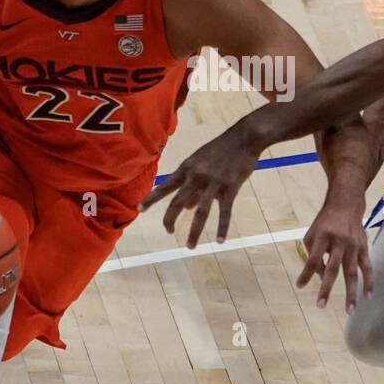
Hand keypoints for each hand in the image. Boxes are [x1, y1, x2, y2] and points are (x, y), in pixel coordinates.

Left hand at [138, 123, 261, 247]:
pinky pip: (225, 211)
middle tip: (168, 232)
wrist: (244, 137)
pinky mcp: (231, 187)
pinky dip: (222, 227)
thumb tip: (187, 208)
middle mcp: (197, 176)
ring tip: (190, 246)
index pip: (165, 186)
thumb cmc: (221, 150)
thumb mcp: (201, 163)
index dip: (151, 199)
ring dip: (194, 231)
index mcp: (187, 168)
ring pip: (200, 211)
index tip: (139, 209)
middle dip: (170, 219)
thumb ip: (193, 185)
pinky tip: (220, 241)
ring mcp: (214, 182)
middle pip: (178, 201)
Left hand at [296, 197, 372, 312]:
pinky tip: (368, 296)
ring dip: (351, 292)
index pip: (313, 259)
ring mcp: (353, 245)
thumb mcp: (312, 233)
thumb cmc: (326, 221)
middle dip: (326, 288)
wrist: (346, 204)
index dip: (306, 273)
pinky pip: (367, 267)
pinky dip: (369, 282)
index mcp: (322, 236)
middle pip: (332, 269)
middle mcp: (338, 241)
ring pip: (352, 272)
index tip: (300, 285)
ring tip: (349, 309)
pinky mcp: (363, 247)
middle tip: (321, 304)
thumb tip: (320, 277)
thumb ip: (313, 254)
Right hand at [364, 87, 383, 182]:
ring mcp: (378, 131)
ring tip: (382, 183)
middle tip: (366, 187)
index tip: (361, 178)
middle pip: (368, 153)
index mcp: (369, 125)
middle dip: (367, 170)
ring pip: (378, 154)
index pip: (363, 147)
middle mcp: (371, 131)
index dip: (361, 163)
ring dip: (379, 168)